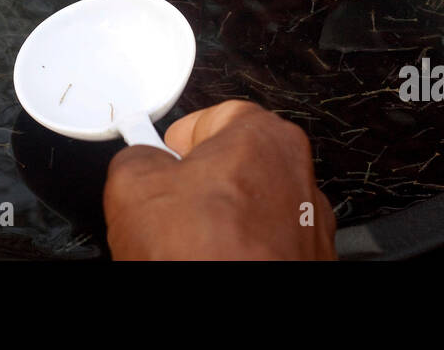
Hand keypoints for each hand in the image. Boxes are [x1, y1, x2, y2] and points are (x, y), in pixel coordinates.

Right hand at [103, 99, 336, 258]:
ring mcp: (309, 222)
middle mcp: (298, 174)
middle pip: (233, 164)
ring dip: (222, 223)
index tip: (157, 155)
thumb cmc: (206, 258)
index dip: (176, 140)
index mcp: (264, 136)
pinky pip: (265, 245)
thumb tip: (137, 161)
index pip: (212, 116)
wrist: (236, 326)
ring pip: (250, 208)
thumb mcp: (134, 185)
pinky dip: (243, 252)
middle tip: (167, 208)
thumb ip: (137, 156)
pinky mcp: (310, 261)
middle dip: (199, 185)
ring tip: (190, 245)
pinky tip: (214, 261)